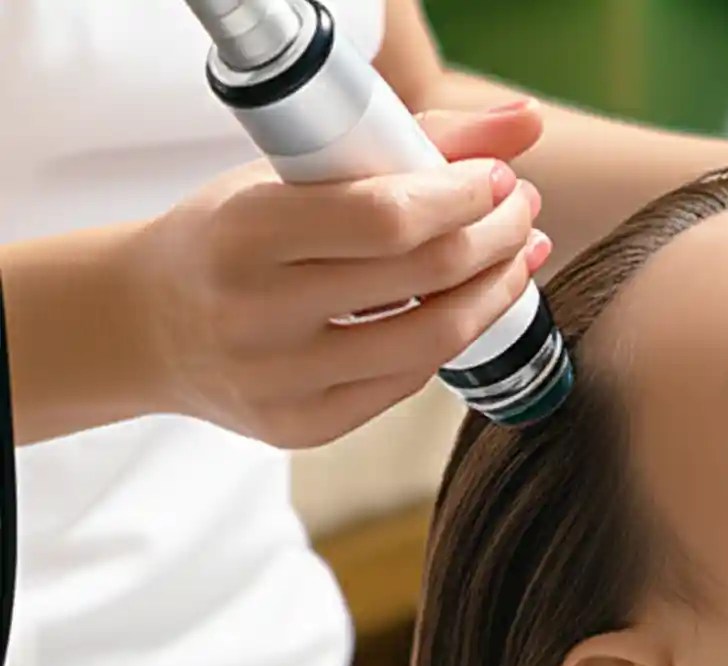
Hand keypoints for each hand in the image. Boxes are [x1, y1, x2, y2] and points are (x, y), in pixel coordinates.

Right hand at [123, 102, 551, 447]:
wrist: (147, 324)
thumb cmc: (228, 235)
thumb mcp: (293, 173)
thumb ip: (409, 139)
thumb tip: (525, 122)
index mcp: (245, 233)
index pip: (387, 218)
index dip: (463, 197)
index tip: (498, 178)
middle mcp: (257, 314)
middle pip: (422, 277)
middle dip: (496, 237)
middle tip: (520, 211)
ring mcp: (279, 381)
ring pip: (431, 342)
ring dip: (494, 293)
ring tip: (515, 257)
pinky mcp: (300, 426)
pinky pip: (406, 382)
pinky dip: (450, 336)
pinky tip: (465, 303)